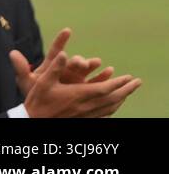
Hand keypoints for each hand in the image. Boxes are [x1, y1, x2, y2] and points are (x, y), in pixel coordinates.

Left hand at [9, 28, 105, 92]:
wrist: (43, 106)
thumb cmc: (34, 92)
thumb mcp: (26, 81)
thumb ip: (21, 68)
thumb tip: (12, 53)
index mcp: (52, 66)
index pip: (56, 51)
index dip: (61, 40)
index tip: (67, 30)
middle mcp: (65, 69)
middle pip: (73, 62)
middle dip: (78, 60)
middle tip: (81, 62)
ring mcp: (76, 78)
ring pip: (86, 69)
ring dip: (92, 66)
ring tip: (97, 63)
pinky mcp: (84, 88)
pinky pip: (95, 81)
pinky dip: (102, 76)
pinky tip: (109, 71)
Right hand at [22, 43, 141, 117]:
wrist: (35, 121)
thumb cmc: (38, 100)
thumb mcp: (43, 81)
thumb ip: (55, 67)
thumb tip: (63, 52)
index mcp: (78, 95)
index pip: (105, 89)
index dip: (118, 83)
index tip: (129, 77)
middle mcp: (86, 106)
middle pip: (112, 98)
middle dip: (126, 90)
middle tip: (137, 82)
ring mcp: (86, 114)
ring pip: (110, 107)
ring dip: (122, 99)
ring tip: (128, 92)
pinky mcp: (84, 120)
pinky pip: (104, 115)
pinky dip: (113, 108)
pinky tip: (114, 106)